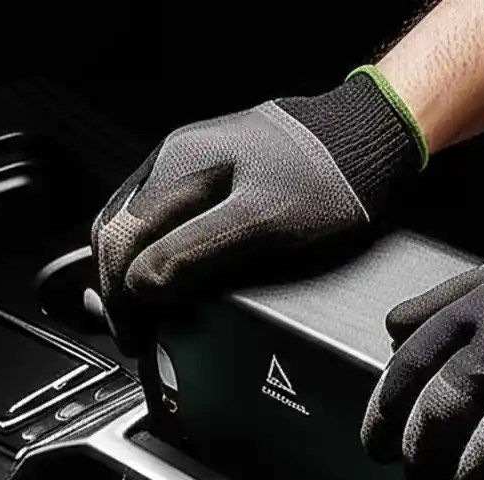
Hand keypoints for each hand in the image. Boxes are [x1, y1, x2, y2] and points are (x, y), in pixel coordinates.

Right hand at [91, 67, 425, 353]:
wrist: (367, 137)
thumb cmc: (326, 179)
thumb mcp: (262, 224)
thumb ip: (197, 253)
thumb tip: (142, 286)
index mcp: (175, 170)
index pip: (116, 241)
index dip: (120, 299)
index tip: (135, 339)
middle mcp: (174, 160)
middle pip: (118, 231)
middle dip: (121, 287)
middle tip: (139, 333)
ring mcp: (193, 162)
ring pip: (140, 223)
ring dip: (136, 269)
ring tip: (152, 311)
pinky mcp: (218, 170)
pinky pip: (169, 215)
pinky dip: (160, 251)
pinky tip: (177, 272)